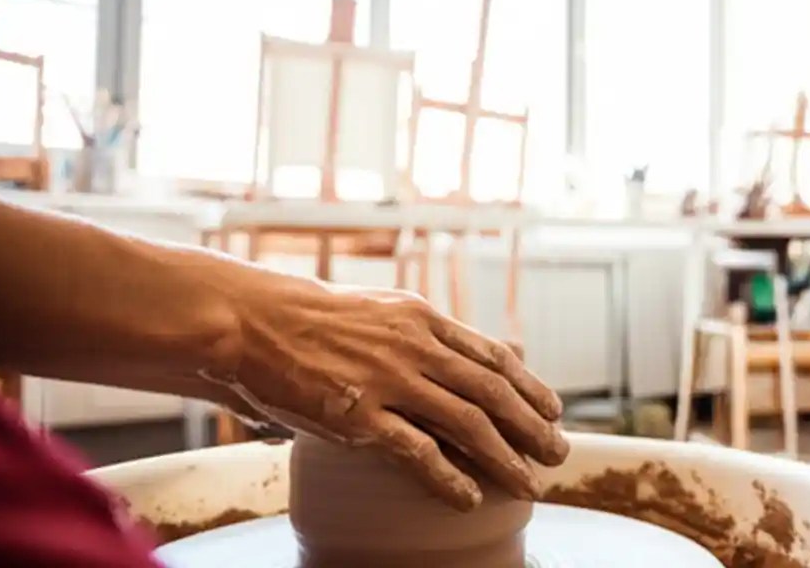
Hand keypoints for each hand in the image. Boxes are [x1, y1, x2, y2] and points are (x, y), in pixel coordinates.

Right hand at [206, 280, 567, 510]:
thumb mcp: (378, 310)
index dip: (529, 385)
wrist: (251, 319)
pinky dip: (450, 478)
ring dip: (506, 457)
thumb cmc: (307, 318)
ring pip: (468, 423)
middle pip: (492, 392)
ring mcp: (390, 381)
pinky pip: (417, 452)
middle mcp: (416, 347)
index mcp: (422, 319)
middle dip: (532, 426)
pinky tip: (469, 499)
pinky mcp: (360, 415)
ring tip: (529, 484)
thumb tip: (449, 352)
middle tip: (558, 452)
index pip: (493, 356)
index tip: (553, 409)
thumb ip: (416, 332)